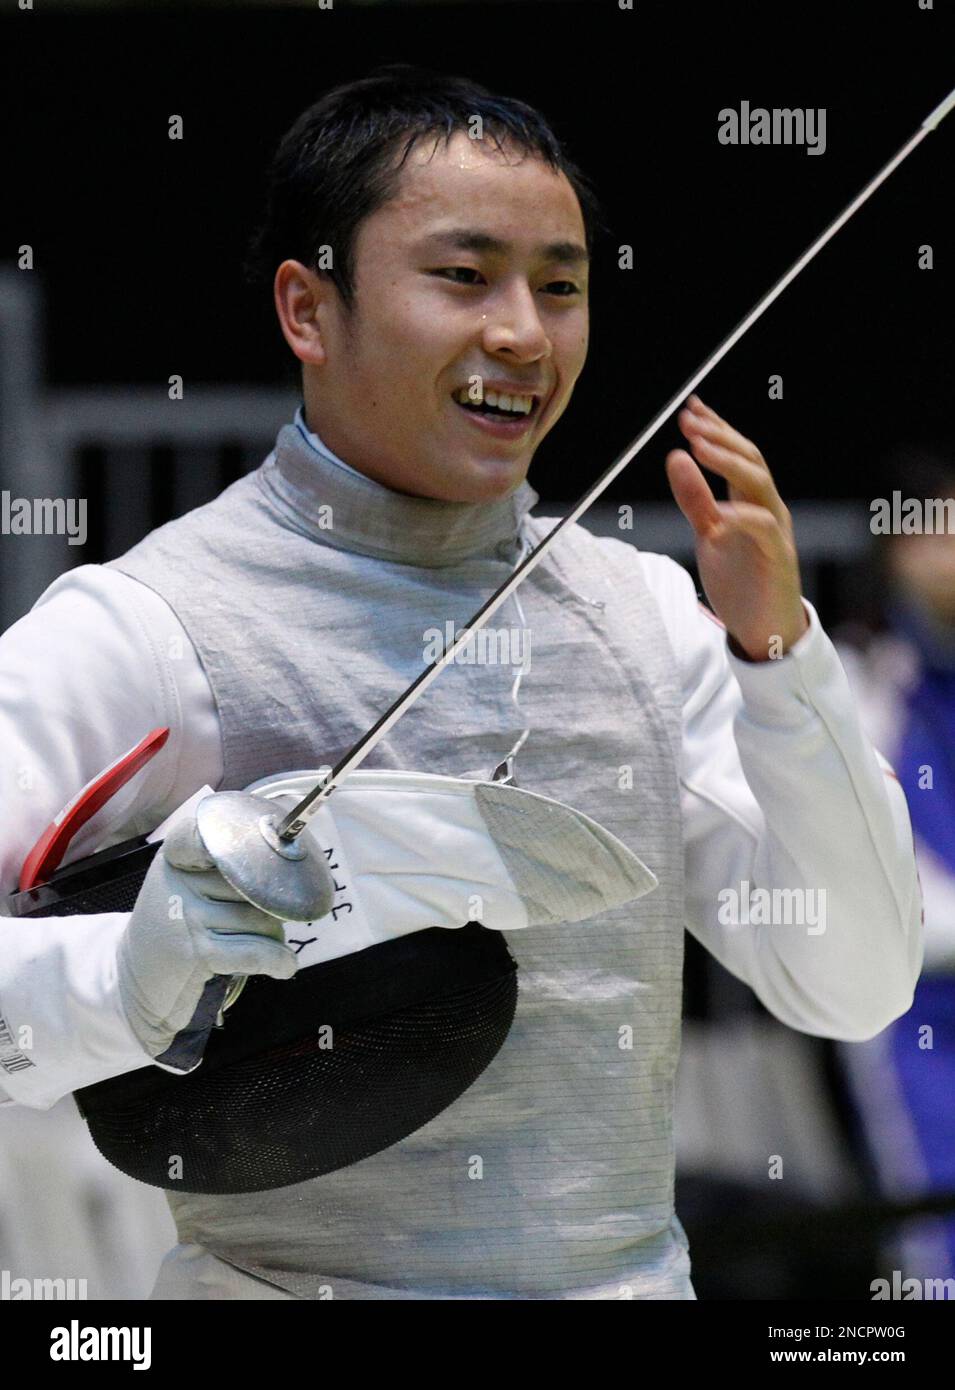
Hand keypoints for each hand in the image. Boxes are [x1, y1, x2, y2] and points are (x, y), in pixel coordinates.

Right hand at [117, 814, 298, 1072]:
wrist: (132, 982)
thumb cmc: (172, 931)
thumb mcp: (184, 888)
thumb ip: (222, 871)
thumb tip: (287, 869)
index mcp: (175, 859)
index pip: (213, 832)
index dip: (245, 840)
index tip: (265, 856)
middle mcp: (178, 881)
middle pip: (254, 881)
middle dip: (273, 902)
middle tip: (273, 917)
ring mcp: (186, 917)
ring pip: (261, 917)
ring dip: (276, 936)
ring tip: (270, 945)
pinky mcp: (197, 953)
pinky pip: (257, 951)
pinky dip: (279, 960)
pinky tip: (284, 966)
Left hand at [665, 395, 809, 661]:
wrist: (764, 629)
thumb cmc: (740, 580)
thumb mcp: (708, 534)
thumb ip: (694, 499)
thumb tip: (675, 457)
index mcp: (750, 501)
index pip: (737, 454)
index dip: (716, 429)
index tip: (690, 408)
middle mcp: (768, 508)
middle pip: (751, 459)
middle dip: (720, 437)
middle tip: (689, 420)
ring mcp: (776, 531)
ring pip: (760, 485)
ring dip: (728, 463)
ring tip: (699, 447)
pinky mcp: (779, 558)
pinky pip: (764, 529)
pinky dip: (740, 517)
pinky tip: (717, 513)